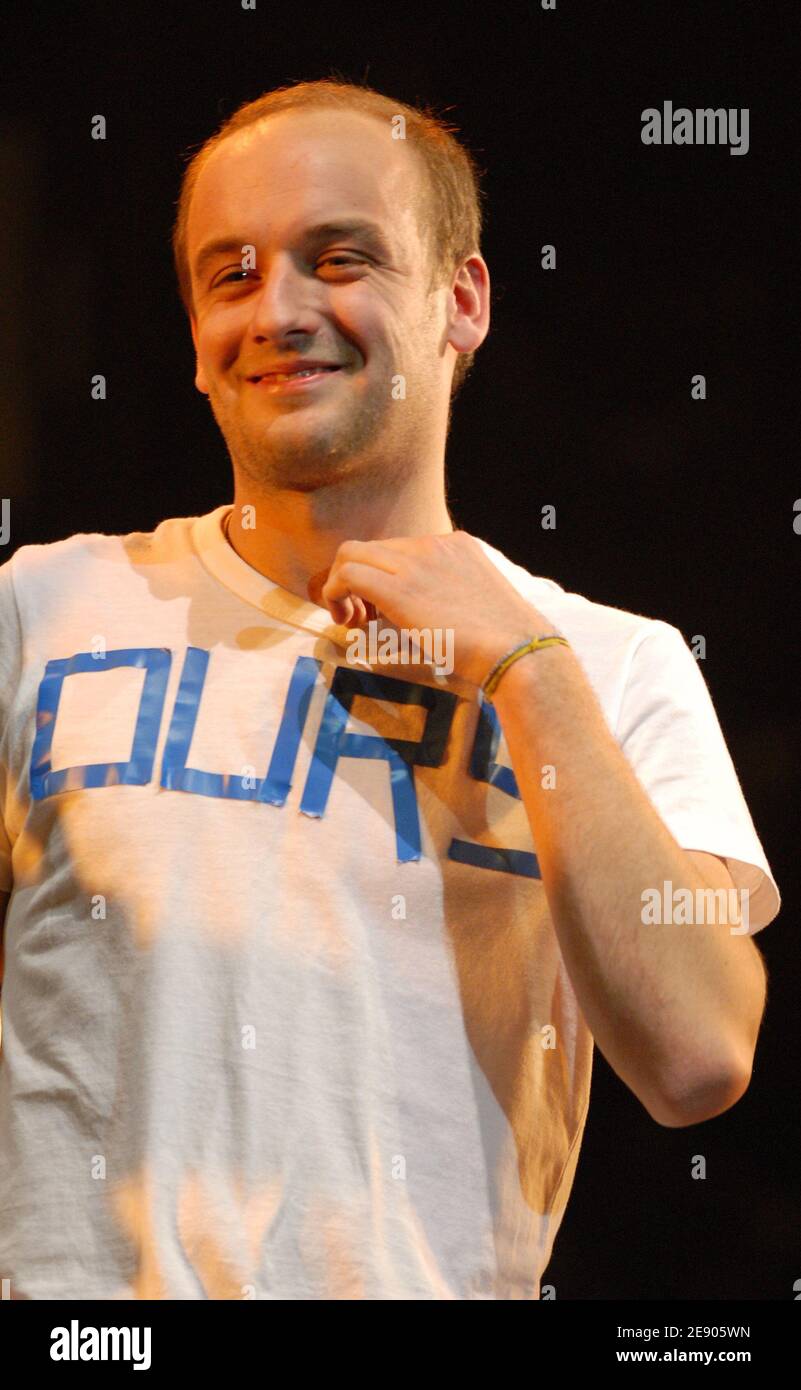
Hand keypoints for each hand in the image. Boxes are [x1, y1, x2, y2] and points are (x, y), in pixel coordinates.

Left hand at [306, 530, 560, 686]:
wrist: (515, 650)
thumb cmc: (503, 642)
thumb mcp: (474, 603)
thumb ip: (446, 595)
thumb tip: (419, 613)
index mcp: (454, 545)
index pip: (398, 549)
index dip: (380, 576)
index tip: (377, 609)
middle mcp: (432, 544)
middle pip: (371, 548)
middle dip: (356, 579)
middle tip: (359, 617)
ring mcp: (415, 561)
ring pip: (352, 553)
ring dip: (341, 585)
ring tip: (350, 620)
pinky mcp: (399, 587)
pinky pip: (348, 573)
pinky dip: (335, 592)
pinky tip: (344, 619)